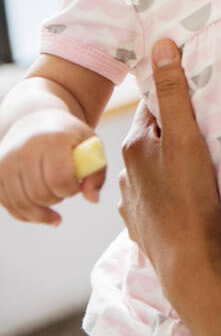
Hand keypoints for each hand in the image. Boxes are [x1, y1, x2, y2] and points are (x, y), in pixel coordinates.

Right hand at [0, 110, 103, 224]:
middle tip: (64, 189)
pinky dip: (25, 215)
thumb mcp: (90, 146)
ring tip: (54, 207)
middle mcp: (24, 148)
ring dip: (41, 211)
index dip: (71, 189)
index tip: (76, 184)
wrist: (37, 120)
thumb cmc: (68, 137)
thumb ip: (97, 172)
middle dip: (57, 199)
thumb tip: (92, 199)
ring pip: (21, 203)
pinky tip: (40, 213)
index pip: (59, 179)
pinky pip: (8, 205)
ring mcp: (6, 160)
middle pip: (40, 193)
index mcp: (52, 139)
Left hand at [117, 40, 220, 306]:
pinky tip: (185, 199)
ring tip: (198, 168)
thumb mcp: (187, 138)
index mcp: (135, 146)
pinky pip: (154, 200)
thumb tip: (161, 45)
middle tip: (205, 133)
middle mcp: (125, 173)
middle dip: (174, 133)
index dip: (174, 100)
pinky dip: (167, 194)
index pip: (153, 107)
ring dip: (170, 165)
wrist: (188, 264)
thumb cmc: (190, 198)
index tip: (197, 97)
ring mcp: (132, 203)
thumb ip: (175, 93)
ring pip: (152, 171)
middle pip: (153, 139)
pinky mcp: (142, 227)